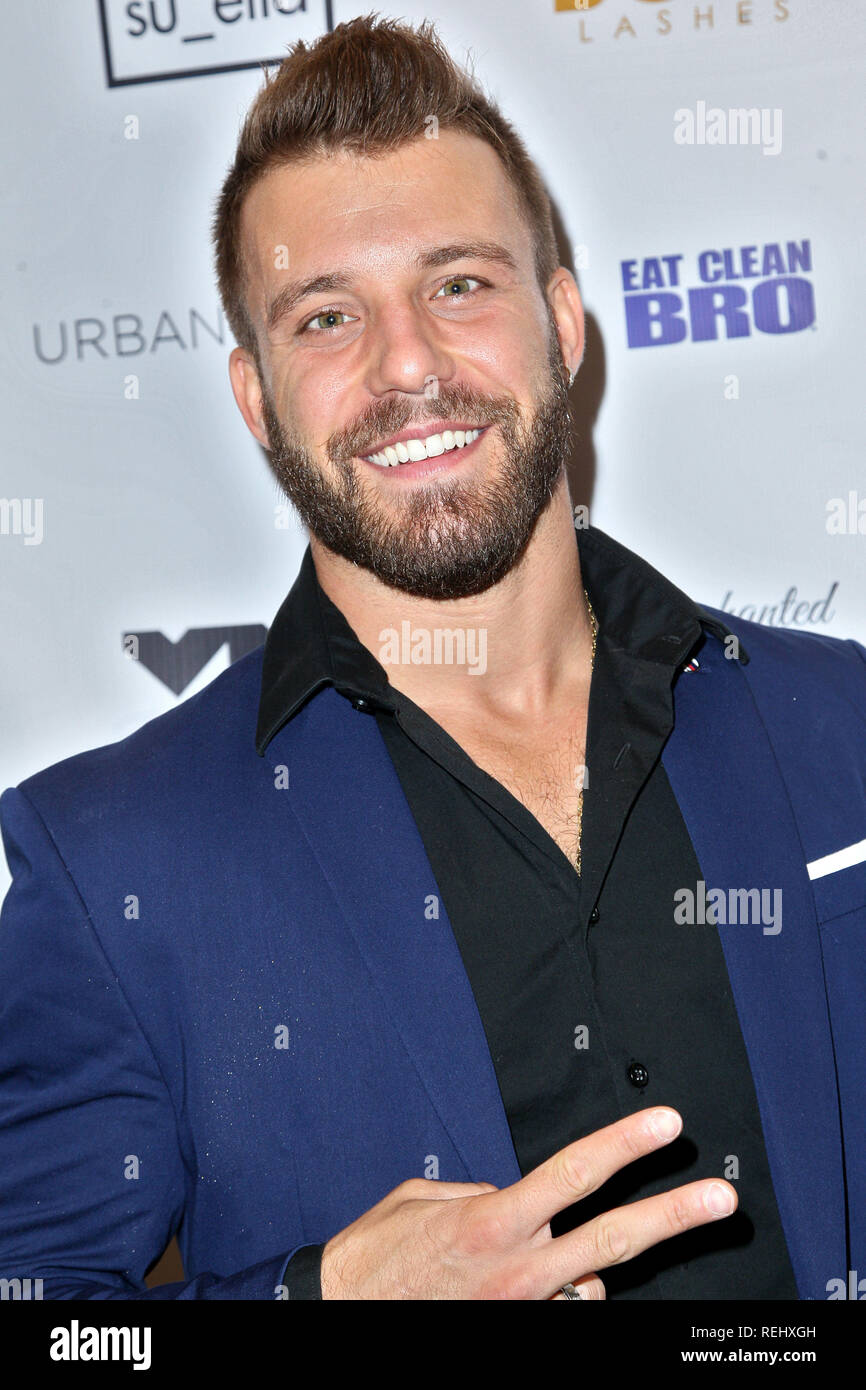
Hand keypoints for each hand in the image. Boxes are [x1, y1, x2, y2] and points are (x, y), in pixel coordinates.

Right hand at [319, 1106, 736, 1298]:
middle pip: (613, 1235)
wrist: (344, 1315)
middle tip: (721, 1197)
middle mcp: (518, 1268)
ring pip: (593, 1280)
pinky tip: (536, 1282)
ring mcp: (525, 1308)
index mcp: (492, 1220)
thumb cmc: (376, 1257)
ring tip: (561, 1252)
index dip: (625, 1144)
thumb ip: (481, 1193)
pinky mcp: (520, 1332)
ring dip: (592, 1264)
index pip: (575, 1172)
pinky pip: (565, 1307)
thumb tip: (516, 1198)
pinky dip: (562, 1291)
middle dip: (675, 1216)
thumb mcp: (424, 1201)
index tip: (665, 1124)